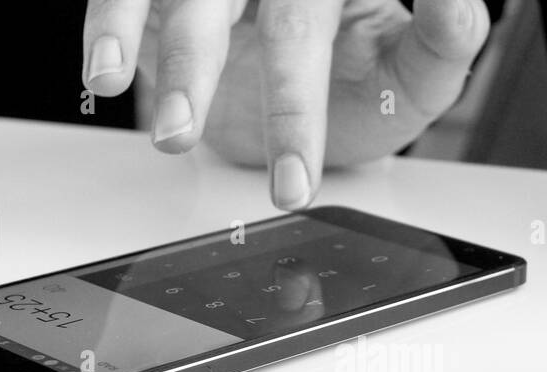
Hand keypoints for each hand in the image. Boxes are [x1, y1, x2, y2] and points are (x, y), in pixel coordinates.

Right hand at [82, 0, 489, 210]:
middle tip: (217, 152)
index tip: (294, 178)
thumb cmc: (361, 80)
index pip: (316, 21)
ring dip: (169, 65)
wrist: (301, 97)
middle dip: (227, 82)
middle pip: (261, 10)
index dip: (299, 103)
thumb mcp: (414, 73)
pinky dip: (105, 28)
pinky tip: (100, 73)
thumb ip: (446, 39)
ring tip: (167, 130)